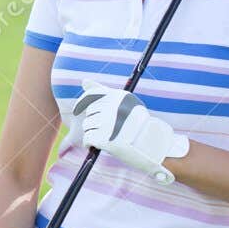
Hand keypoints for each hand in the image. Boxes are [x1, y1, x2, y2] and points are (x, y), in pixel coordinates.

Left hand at [71, 80, 189, 183]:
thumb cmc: (137, 125)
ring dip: (93, 133)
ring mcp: (107, 123)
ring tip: (108, 137)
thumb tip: (84, 81)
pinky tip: (100, 146)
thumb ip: (104, 92)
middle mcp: (112, 107)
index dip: (82, 103)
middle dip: (94, 121)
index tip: (77, 110)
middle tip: (107, 130)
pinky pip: (87, 139)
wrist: (151, 147)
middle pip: (90, 112)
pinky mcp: (103, 138)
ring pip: (87, 126)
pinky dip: (90, 144)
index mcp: (119, 96)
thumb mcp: (124, 103)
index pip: (92, 95)